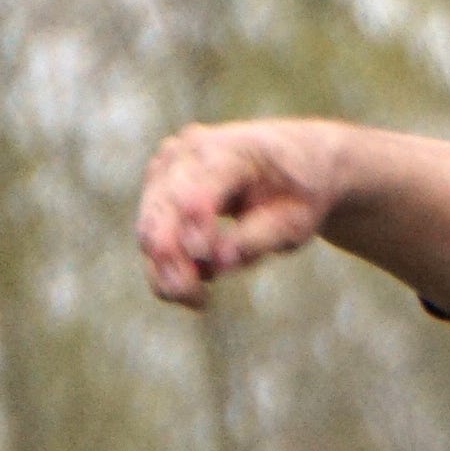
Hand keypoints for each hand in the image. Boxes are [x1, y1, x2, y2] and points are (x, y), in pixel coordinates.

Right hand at [137, 119, 357, 308]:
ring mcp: (167, 168)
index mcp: (228, 149)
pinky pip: (151, 233)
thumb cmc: (300, 192)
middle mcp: (187, 153)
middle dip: (173, 262)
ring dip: (166, 271)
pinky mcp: (158, 189)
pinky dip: (166, 266)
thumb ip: (257, 239)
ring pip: (149, 227)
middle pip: (162, 212)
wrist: (295, 164)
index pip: (196, 191)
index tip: (207, 272)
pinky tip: (194, 289)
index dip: (195, 231)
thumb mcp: (296, 220)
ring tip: (198, 300)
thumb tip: (217, 263)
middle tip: (197, 300)